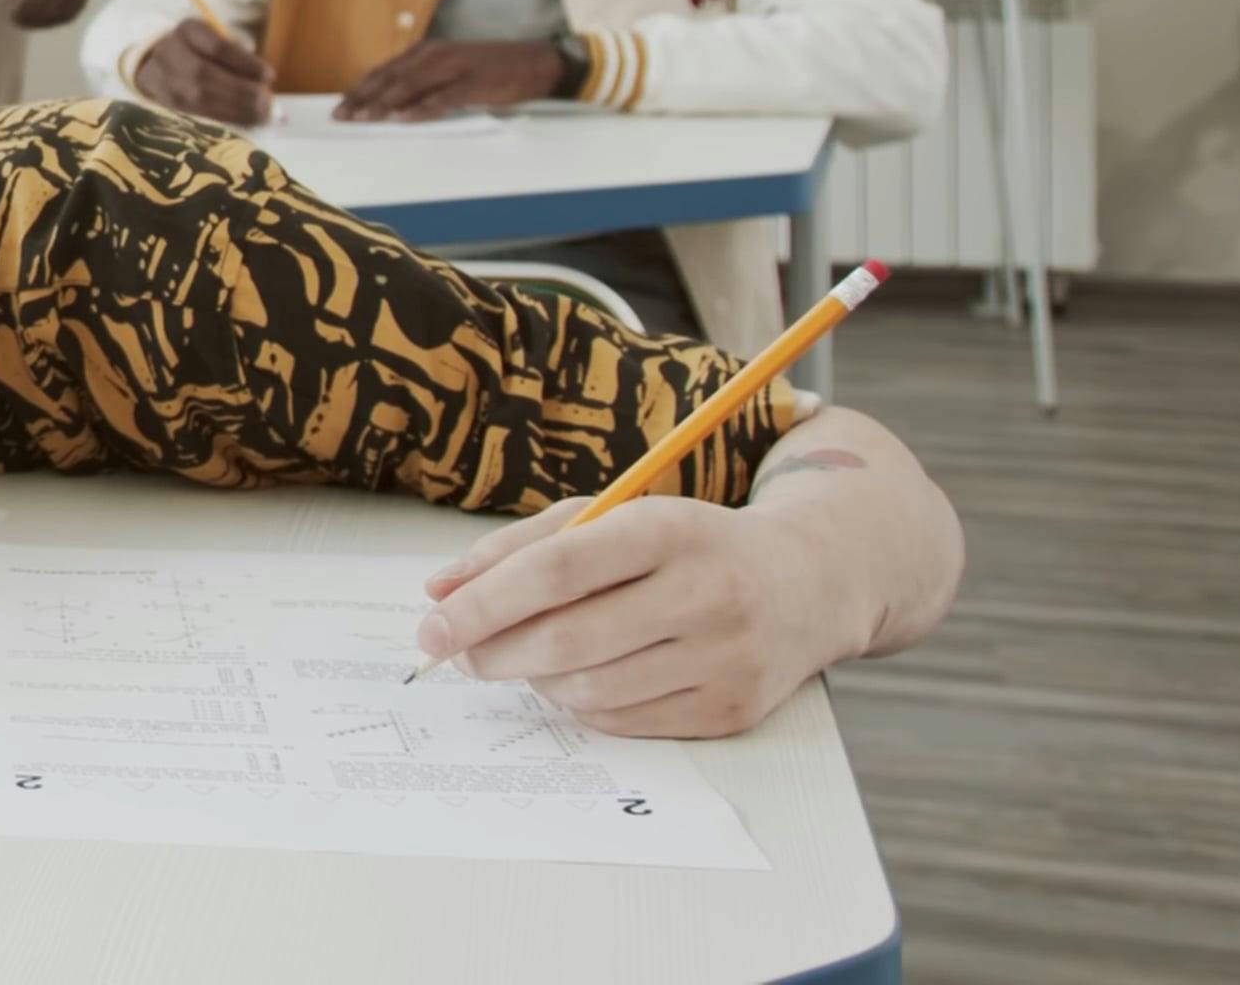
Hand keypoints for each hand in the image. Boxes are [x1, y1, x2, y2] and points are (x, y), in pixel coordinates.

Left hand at [4, 0, 98, 28]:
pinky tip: (51, 10)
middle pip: (50, 11)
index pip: (32, 1)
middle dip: (32, 20)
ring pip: (68, 12)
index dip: (18, 13)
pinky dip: (65, 13)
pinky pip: (80, 3)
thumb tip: (11, 3)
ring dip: (49, 21)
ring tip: (34, 18)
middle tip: (18, 19)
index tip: (8, 12)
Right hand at [132, 18, 272, 124]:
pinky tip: (241, 120)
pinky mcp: (164, 101)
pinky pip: (193, 113)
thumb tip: (264, 81)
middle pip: (204, 73)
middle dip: (239, 91)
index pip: (217, 46)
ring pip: (197, 97)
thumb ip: (238, 55)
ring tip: (259, 115)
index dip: (244, 63)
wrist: (161, 62)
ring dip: (233, 109)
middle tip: (265, 101)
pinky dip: (222, 119)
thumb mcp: (218, 39)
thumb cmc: (203, 50)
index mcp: (188, 30)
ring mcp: (161, 78)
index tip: (269, 76)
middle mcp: (169, 51)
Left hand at [334, 38, 562, 121]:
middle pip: (391, 78)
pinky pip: (443, 97)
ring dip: (384, 103)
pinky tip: (404, 119)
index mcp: (427, 52)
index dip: (360, 89)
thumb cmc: (489, 70)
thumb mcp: (450, 70)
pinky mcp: (475, 82)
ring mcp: (455, 67)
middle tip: (342, 116)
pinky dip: (422, 108)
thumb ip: (423, 82)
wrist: (535, 61)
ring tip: (364, 118)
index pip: (384, 71)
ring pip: (411, 85)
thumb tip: (388, 105)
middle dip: (363, 98)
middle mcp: (436, 55)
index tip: (339, 107)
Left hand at [414, 493, 851, 738]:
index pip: (555, 571)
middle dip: (494, 652)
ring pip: (590, 688)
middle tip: (460, 653)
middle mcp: (705, 593)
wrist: (807, 582)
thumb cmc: (686, 545)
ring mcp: (725, 657)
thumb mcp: (610, 519)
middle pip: (567, 638)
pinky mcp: (732, 708)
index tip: (431, 625)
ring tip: (530, 656)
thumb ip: (519, 547)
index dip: (483, 604)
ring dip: (538, 678)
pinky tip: (582, 676)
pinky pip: (625, 721)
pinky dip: (583, 703)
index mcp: (668, 529)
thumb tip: (439, 591)